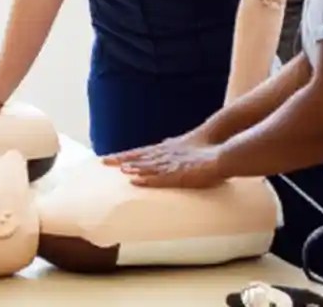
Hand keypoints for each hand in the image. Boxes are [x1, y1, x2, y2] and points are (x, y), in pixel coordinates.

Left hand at [102, 130, 225, 188]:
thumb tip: (165, 142)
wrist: (219, 148)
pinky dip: (145, 179)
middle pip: (138, 157)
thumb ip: (173, 145)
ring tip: (115, 170)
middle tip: (102, 162)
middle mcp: (164, 155)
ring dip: (130, 168)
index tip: (108, 157)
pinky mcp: (179, 175)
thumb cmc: (205, 146)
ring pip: (145, 166)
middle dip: (119, 159)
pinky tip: (134, 181)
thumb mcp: (184, 144)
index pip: (140, 152)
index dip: (124, 155)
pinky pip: (159, 178)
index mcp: (165, 149)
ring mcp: (171, 164)